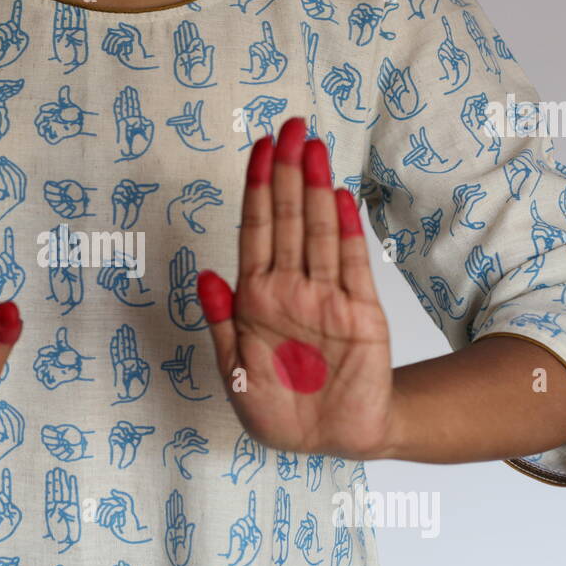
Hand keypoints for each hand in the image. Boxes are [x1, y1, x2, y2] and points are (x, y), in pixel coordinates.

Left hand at [195, 116, 394, 458]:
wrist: (329, 441)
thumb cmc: (277, 408)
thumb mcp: (235, 371)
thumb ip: (220, 323)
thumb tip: (205, 275)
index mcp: (255, 299)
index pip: (255, 231)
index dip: (257, 189)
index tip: (257, 148)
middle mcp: (290, 289)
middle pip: (288, 219)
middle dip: (287, 172)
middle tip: (289, 125)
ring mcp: (327, 299)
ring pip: (319, 233)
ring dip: (316, 190)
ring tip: (312, 147)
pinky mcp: (360, 316)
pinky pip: (352, 268)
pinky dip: (347, 233)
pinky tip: (340, 198)